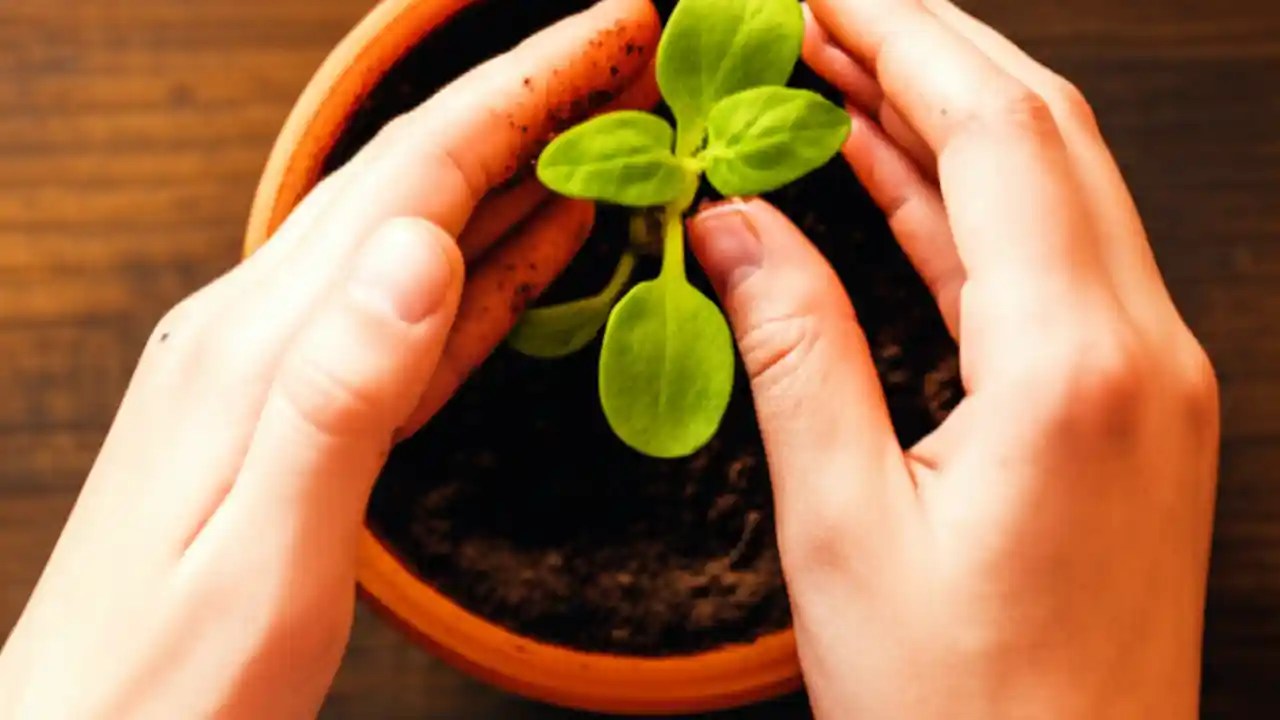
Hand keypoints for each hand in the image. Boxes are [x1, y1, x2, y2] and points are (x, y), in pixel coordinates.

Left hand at [0, 1, 657, 716]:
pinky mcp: (285, 406)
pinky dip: (472, 266)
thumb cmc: (172, 681)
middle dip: (525, 102)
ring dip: (509, 172)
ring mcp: (268, 362)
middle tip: (629, 58)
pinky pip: (398, 313)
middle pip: (410, 178)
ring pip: (410, 233)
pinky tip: (519, 251)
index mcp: (260, 345)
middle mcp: (257, 327)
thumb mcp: (267, 554)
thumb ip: (341, 395)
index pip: (412, 178)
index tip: (614, 35)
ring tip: (598, 131)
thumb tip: (419, 246)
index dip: (520, 94)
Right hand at [686, 1, 1218, 717]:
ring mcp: (1148, 379)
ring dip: (943, 117)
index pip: (994, 132)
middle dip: (926, 47)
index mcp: (1074, 370)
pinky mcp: (1126, 411)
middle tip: (812, 13)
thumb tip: (729, 224)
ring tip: (834, 72)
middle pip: (1042, 131)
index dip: (902, 36)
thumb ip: (792, 349)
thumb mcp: (840, 526)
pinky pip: (1044, 266)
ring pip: (1049, 188)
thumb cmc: (960, 712)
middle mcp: (1141, 352)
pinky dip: (963, 207)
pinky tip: (891, 177)